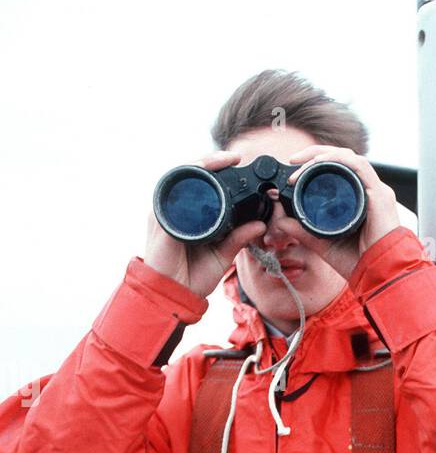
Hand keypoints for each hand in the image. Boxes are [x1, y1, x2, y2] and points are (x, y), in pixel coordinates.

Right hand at [143, 151, 266, 298]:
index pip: (203, 185)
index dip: (218, 171)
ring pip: (182, 178)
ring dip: (202, 165)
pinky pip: (172, 192)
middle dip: (212, 162)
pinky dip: (188, 181)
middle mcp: (176, 209)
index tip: (238, 162)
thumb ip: (239, 238)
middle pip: (192, 175)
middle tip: (234, 157)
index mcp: (190, 214)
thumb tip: (259, 224)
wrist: (174, 295)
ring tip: (223, 160)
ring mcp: (165, 212)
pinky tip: (202, 173)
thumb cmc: (193, 275)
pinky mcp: (160, 219)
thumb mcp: (222, 254)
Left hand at [285, 145, 401, 278]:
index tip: (292, 172)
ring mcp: (376, 191)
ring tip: (301, 163)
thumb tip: (281, 221)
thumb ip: (303, 232)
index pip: (337, 170)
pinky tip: (320, 163)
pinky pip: (359, 166)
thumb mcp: (322, 243)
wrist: (379, 276)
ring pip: (348, 158)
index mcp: (358, 199)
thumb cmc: (359, 262)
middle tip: (292, 161)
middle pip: (341, 159)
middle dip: (313, 154)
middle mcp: (368, 191)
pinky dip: (338, 160)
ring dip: (322, 156)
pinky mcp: (380, 194)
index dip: (314, 163)